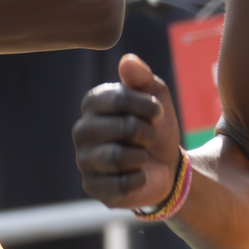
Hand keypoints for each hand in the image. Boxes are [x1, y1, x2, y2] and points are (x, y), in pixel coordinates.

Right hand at [73, 53, 183, 208]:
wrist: (166, 163)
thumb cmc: (155, 125)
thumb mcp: (156, 96)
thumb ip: (142, 77)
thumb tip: (127, 60)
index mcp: (94, 103)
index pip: (119, 98)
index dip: (147, 105)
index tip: (158, 112)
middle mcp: (82, 130)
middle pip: (123, 127)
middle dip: (147, 132)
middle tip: (149, 136)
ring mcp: (84, 160)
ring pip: (118, 157)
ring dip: (142, 156)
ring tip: (141, 155)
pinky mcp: (92, 187)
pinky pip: (121, 184)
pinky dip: (140, 179)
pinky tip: (138, 175)